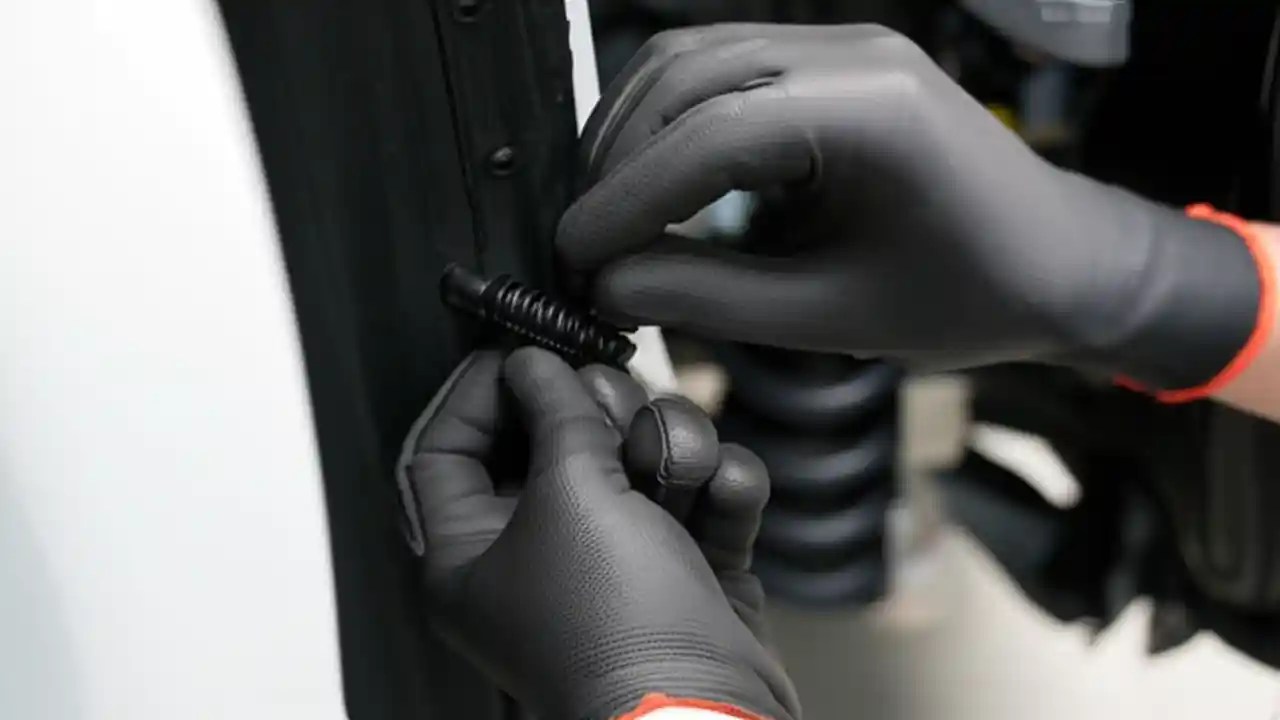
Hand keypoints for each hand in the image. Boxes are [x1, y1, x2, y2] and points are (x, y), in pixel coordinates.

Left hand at [396, 347, 799, 718]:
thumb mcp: (569, 494)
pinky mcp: (688, 570)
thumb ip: (553, 412)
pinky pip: (700, 496)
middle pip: (554, 441)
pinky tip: (726, 496)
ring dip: (670, 447)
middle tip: (612, 409)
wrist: (705, 714)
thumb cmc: (613, 622)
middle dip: (594, 411)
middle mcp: (537, 556)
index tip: (520, 349)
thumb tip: (531, 363)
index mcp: (469, 553)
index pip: (444, 451)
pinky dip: (719, 489)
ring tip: (679, 470)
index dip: (477, 393)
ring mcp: (618, 562)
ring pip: (637, 457)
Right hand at [558, 23, 1265, 396]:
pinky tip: (655, 182)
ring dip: (634, 132)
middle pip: (684, 74)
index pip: (708, 132)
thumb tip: (608, 286)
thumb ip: (711, 298)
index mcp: (871, 112)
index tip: (574, 255)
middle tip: (583, 244)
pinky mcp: (834, 60)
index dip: (625, 195)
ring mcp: (843, 45)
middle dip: (617, 159)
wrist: (1062, 262)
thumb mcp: (836, 316)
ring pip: (692, 59)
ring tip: (607, 216)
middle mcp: (852, 53)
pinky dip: (672, 123)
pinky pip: (724, 69)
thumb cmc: (973, 296)